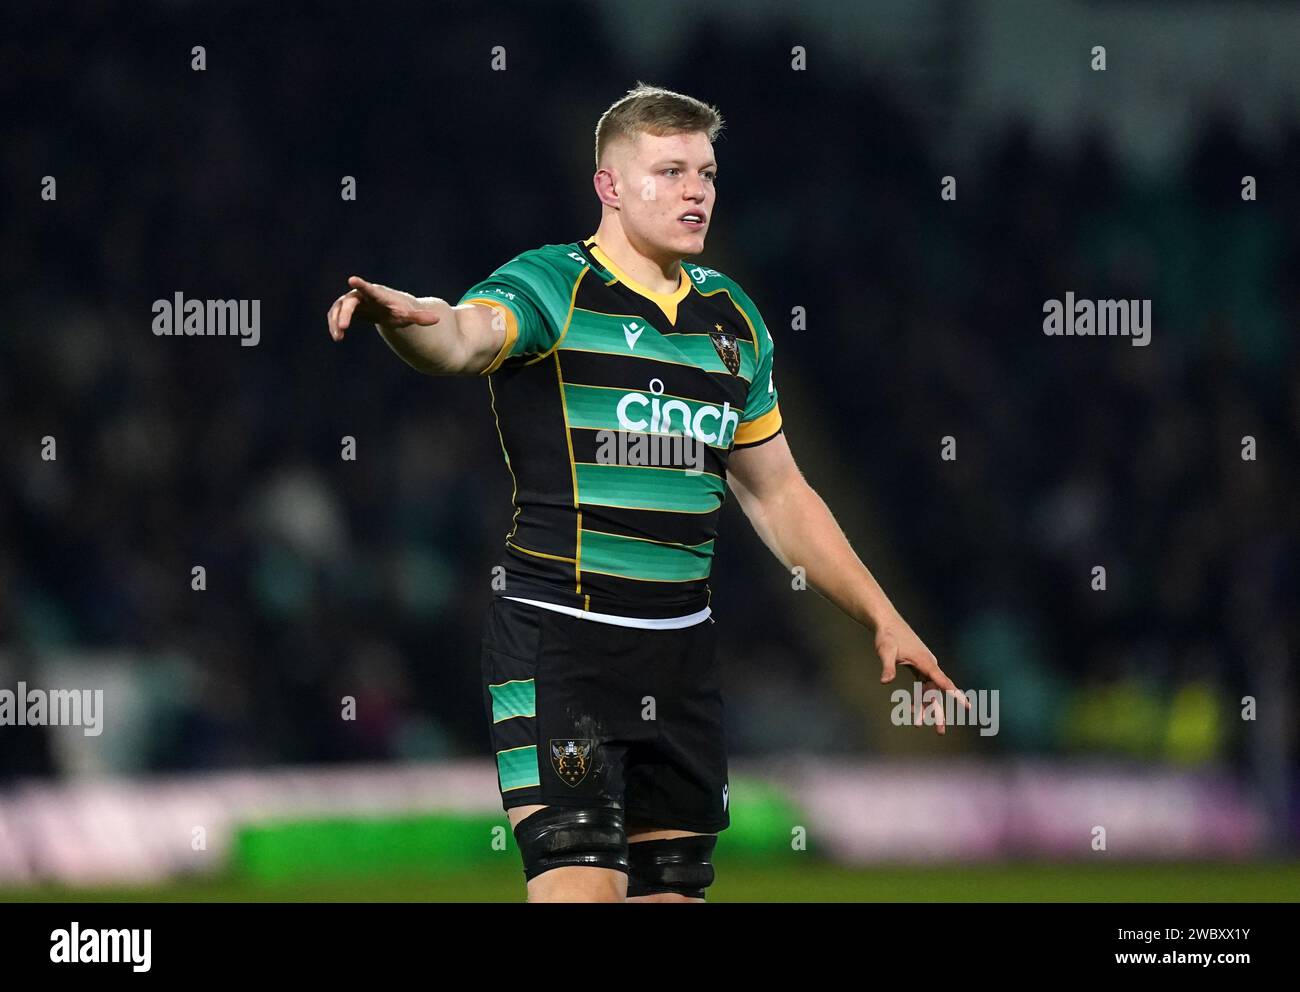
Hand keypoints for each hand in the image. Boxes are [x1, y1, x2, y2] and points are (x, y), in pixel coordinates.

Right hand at [326, 275, 440, 340]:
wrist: (389, 308)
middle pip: (350, 302)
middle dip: (345, 314)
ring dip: (336, 321)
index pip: (369, 289)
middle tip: (343, 328)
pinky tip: (338, 337)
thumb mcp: (408, 316)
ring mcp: (352, 301)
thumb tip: (437, 319)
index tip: (352, 280)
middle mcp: (362, 295)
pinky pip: (335, 315)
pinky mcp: (346, 309)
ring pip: (338, 308)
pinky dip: (334, 324)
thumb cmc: (399, 311)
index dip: (362, 285)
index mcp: (378, 295)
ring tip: (338, 337)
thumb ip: (420, 318)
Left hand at [875, 611, 968, 734]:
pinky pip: (923, 686)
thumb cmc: (887, 636)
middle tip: (941, 732)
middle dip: (938, 712)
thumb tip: (885, 681)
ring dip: (925, 708)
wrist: (886, 623)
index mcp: (926, 662)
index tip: (967, 706)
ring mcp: (924, 666)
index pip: (943, 681)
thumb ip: (887, 666)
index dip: (955, 694)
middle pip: (936, 692)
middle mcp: (928, 665)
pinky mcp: (918, 666)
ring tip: (919, 724)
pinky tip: (911, 709)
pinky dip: (918, 698)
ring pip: (929, 691)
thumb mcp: (885, 651)